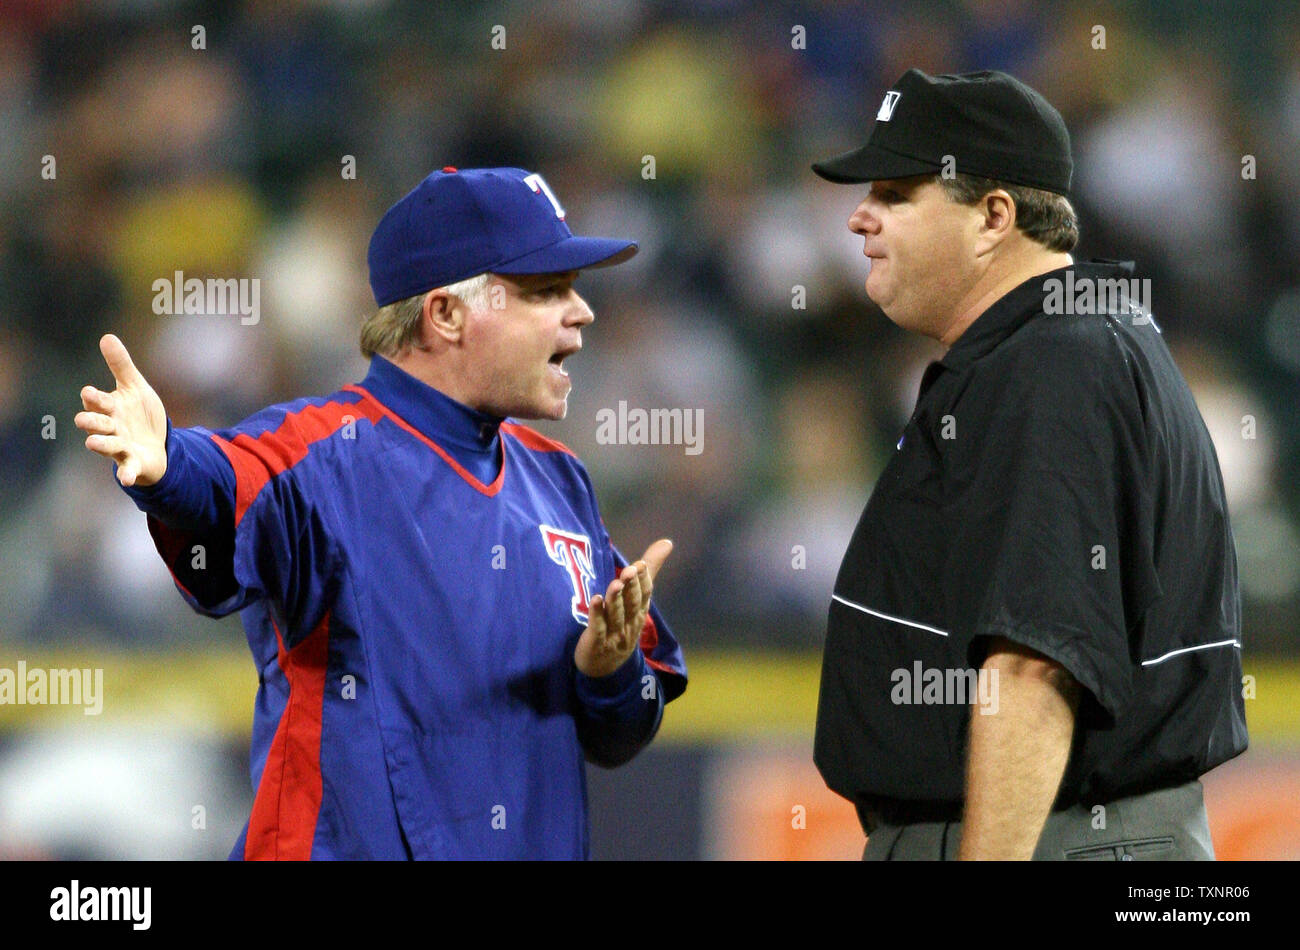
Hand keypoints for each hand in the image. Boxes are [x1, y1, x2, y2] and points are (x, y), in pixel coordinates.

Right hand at [75, 334, 168, 487]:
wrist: (157, 443)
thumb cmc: (140, 414)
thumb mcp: (135, 387)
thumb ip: (121, 365)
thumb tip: (106, 337)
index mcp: (111, 408)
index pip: (97, 401)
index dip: (94, 398)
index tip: (90, 393)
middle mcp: (111, 428)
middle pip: (95, 424)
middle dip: (91, 421)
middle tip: (83, 419)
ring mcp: (120, 446)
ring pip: (106, 446)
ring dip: (100, 444)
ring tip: (92, 443)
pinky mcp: (132, 462)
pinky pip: (128, 469)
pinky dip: (127, 474)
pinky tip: (127, 479)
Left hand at [573, 539, 672, 678]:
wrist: (605, 668)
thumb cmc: (622, 625)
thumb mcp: (638, 599)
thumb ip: (649, 571)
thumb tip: (667, 542)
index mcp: (640, 611)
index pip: (645, 594)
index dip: (643, 580)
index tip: (640, 564)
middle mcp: (630, 623)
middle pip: (632, 603)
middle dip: (631, 587)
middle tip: (629, 570)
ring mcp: (614, 634)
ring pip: (615, 614)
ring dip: (615, 599)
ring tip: (615, 584)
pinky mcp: (596, 642)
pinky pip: (597, 627)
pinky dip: (596, 614)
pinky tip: (594, 600)